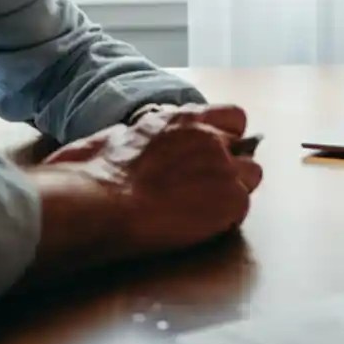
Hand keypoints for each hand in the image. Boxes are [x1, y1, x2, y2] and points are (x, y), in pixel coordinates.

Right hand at [44, 105, 262, 254]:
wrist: (97, 204)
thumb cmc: (90, 175)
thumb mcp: (116, 137)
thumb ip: (144, 137)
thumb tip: (136, 141)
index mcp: (182, 119)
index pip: (231, 116)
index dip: (227, 135)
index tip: (215, 151)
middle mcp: (209, 136)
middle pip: (247, 147)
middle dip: (234, 163)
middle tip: (209, 186)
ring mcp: (224, 167)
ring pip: (253, 176)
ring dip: (234, 190)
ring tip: (204, 209)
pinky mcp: (232, 199)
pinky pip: (242, 210)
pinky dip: (226, 220)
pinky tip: (201, 227)